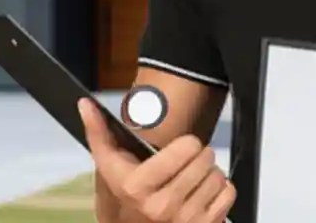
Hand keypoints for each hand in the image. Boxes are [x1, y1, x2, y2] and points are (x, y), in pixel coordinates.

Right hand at [78, 98, 234, 221]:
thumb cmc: (125, 195)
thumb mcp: (109, 165)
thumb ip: (98, 132)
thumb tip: (85, 103)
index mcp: (138, 186)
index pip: (187, 147)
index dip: (186, 144)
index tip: (179, 149)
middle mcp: (161, 207)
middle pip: (205, 159)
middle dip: (199, 158)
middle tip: (186, 165)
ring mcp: (184, 221)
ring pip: (218, 176)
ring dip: (209, 174)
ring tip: (192, 180)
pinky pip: (229, 194)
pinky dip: (221, 191)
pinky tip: (203, 194)